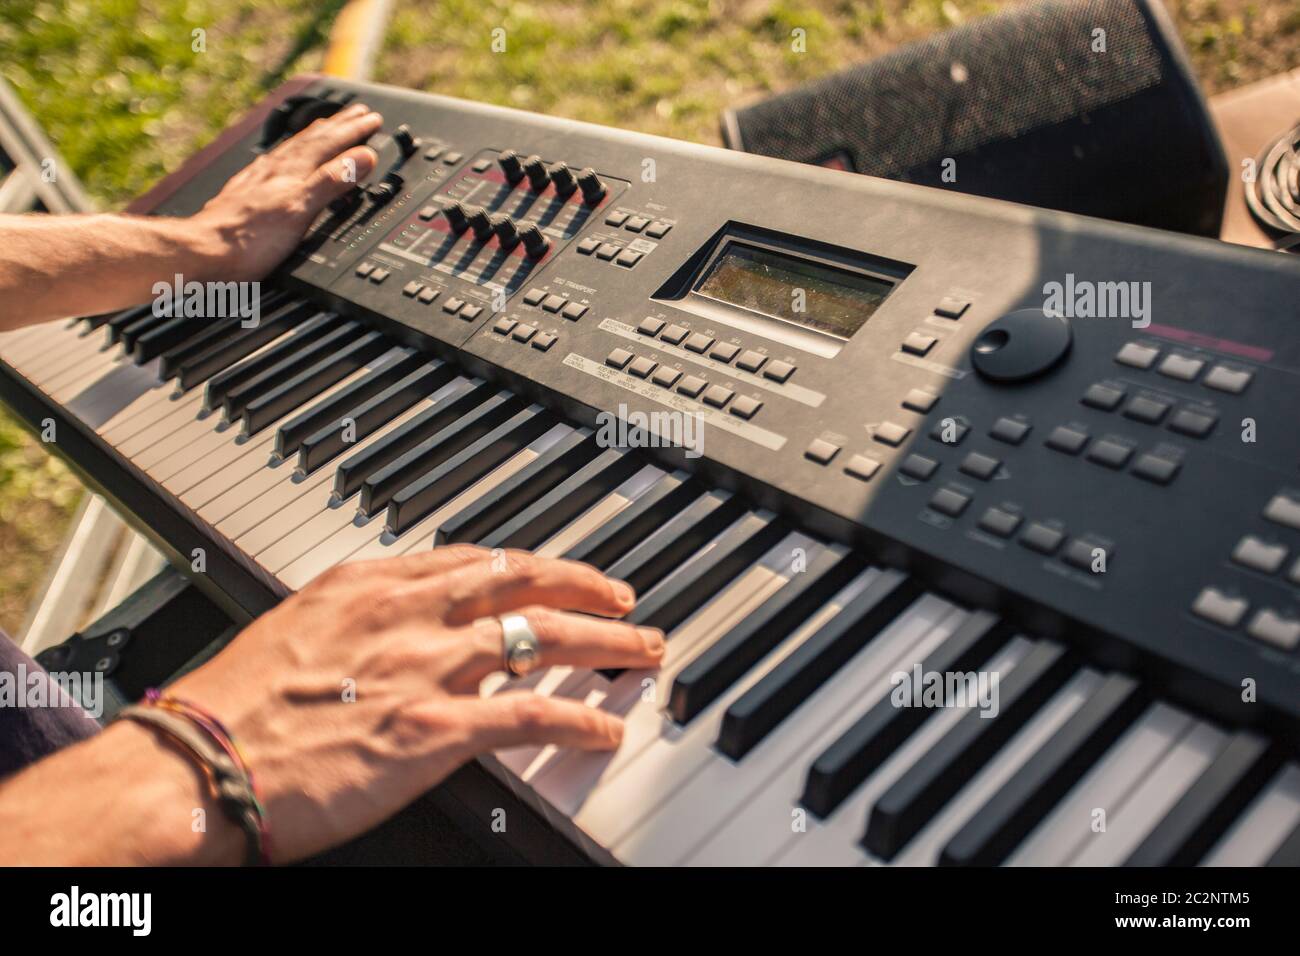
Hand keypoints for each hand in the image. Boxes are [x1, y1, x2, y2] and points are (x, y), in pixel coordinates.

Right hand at [166, 546, 663, 863]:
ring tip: (641, 652)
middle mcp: (410, 616)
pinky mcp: (435, 731)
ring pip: (545, 640)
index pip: (476, 560)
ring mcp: (428, 670)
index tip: (560, 572)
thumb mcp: (296, 628)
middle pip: (526, 585)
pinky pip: (531, 717)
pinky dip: (579, 721)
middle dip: (586, 587)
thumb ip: (356, 614)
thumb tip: (391, 618)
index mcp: (372, 586)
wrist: (201, 761)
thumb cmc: (232, 705)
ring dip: (606, 644)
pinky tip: (606, 729)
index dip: (532, 565)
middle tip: (625, 599)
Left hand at [189, 102, 383, 280]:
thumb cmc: (248, 239)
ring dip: (314, 135)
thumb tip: (362, 157)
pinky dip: (289, 154)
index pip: (329, 142)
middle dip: (337, 125)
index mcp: (291, 171)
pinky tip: (284, 158)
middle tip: (355, 112)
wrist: (203, 252)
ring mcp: (259, 180)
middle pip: (311, 139)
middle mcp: (274, 169)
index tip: (372, 119)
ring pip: (293, 148)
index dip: (352, 130)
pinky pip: (276, 162)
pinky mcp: (246, 194)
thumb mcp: (300, 209)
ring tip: (326, 125)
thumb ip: (331, 181)